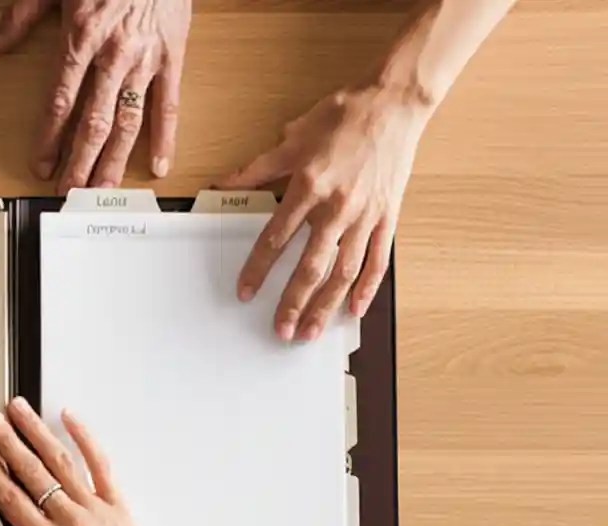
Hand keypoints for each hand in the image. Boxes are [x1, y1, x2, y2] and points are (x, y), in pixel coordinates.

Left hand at [0, 0, 191, 190]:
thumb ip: (21, 16)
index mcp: (80, 38)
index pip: (60, 102)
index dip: (49, 139)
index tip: (41, 164)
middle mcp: (112, 55)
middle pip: (94, 122)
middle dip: (80, 163)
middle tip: (69, 191)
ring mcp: (145, 59)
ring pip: (128, 122)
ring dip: (115, 161)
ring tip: (103, 189)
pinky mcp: (172, 57)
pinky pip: (169, 104)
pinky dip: (166, 137)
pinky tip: (159, 164)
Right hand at [0, 398, 188, 525]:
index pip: (12, 500)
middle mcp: (71, 520)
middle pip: (31, 472)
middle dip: (6, 440)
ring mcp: (96, 508)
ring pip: (60, 461)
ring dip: (36, 431)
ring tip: (19, 409)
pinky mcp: (118, 504)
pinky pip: (100, 464)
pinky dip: (85, 438)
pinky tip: (70, 418)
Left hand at [216, 83, 431, 340]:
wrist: (394, 103)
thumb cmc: (343, 116)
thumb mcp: (292, 138)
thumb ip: (256, 169)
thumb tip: (222, 183)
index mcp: (309, 187)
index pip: (276, 238)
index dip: (258, 268)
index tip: (245, 292)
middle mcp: (337, 208)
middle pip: (311, 266)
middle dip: (293, 302)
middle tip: (280, 329)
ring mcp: (366, 216)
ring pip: (344, 272)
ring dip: (326, 305)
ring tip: (311, 331)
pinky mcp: (388, 217)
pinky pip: (378, 260)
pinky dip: (367, 287)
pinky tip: (355, 309)